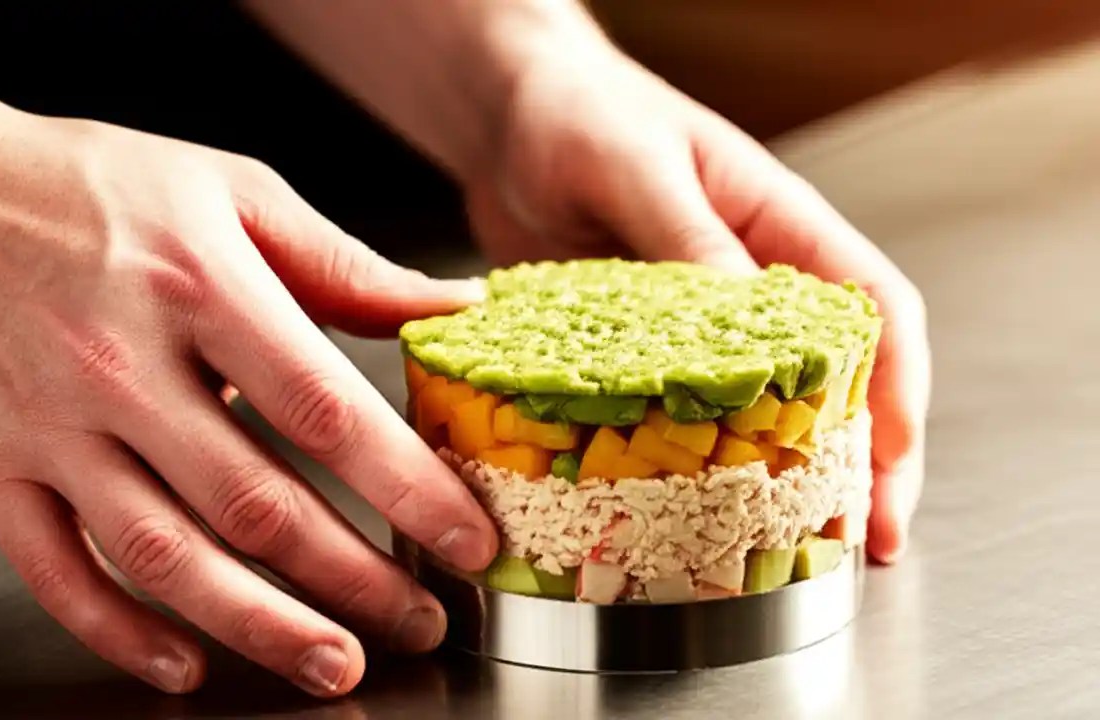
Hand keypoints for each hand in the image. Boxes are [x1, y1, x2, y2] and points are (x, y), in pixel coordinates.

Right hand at [0, 111, 497, 695]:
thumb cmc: (87, 189)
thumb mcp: (230, 192)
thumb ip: (343, 263)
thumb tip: (449, 306)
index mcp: (199, 285)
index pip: (324, 409)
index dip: (407, 487)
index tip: (467, 538)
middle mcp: (122, 363)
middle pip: (255, 501)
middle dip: (353, 578)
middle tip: (419, 620)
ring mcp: (49, 426)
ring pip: (164, 554)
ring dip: (260, 626)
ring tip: (334, 662)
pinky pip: (59, 572)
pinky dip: (123, 632)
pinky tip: (187, 663)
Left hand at [465, 45, 930, 563]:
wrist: (505, 120)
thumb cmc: (580, 114)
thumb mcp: (636, 166)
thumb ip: (688, 237)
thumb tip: (748, 321)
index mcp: (778, 223)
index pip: (873, 309)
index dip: (895, 392)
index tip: (889, 466)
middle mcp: (750, 279)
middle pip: (837, 375)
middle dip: (859, 457)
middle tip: (859, 539)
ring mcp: (696, 320)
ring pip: (765, 404)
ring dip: (785, 472)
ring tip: (795, 545)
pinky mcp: (639, 345)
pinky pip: (680, 410)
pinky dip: (697, 459)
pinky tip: (694, 507)